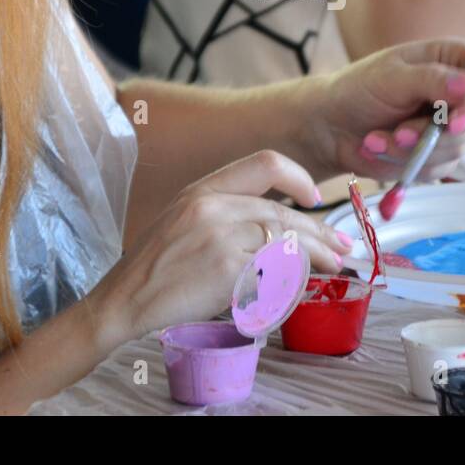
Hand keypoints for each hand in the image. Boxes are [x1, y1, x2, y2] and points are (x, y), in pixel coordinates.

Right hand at [88, 151, 351, 344]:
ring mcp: (220, 236)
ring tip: (332, 266)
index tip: (315, 199)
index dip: (299, 179)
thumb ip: (226, 214)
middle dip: (320, 231)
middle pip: (284, 213)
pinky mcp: (226, 269)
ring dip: (316, 256)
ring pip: (286, 242)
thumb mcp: (184, 221)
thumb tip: (279, 228)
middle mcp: (212, 205)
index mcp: (203, 189)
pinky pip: (274, 271)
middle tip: (341, 247)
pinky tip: (297, 289)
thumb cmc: (155, 268)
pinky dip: (292, 280)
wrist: (123, 300)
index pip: (265, 164)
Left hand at [302, 38, 464, 183]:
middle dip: (436, 133)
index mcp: (456, 60)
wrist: (332, 125)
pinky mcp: (441, 155)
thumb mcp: (391, 76)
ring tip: (378, 139)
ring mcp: (454, 127)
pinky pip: (438, 168)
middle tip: (401, 134)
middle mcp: (462, 94)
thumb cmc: (359, 88)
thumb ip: (431, 80)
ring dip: (415, 149)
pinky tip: (381, 147)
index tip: (457, 119)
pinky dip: (407, 163)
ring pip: (458, 149)